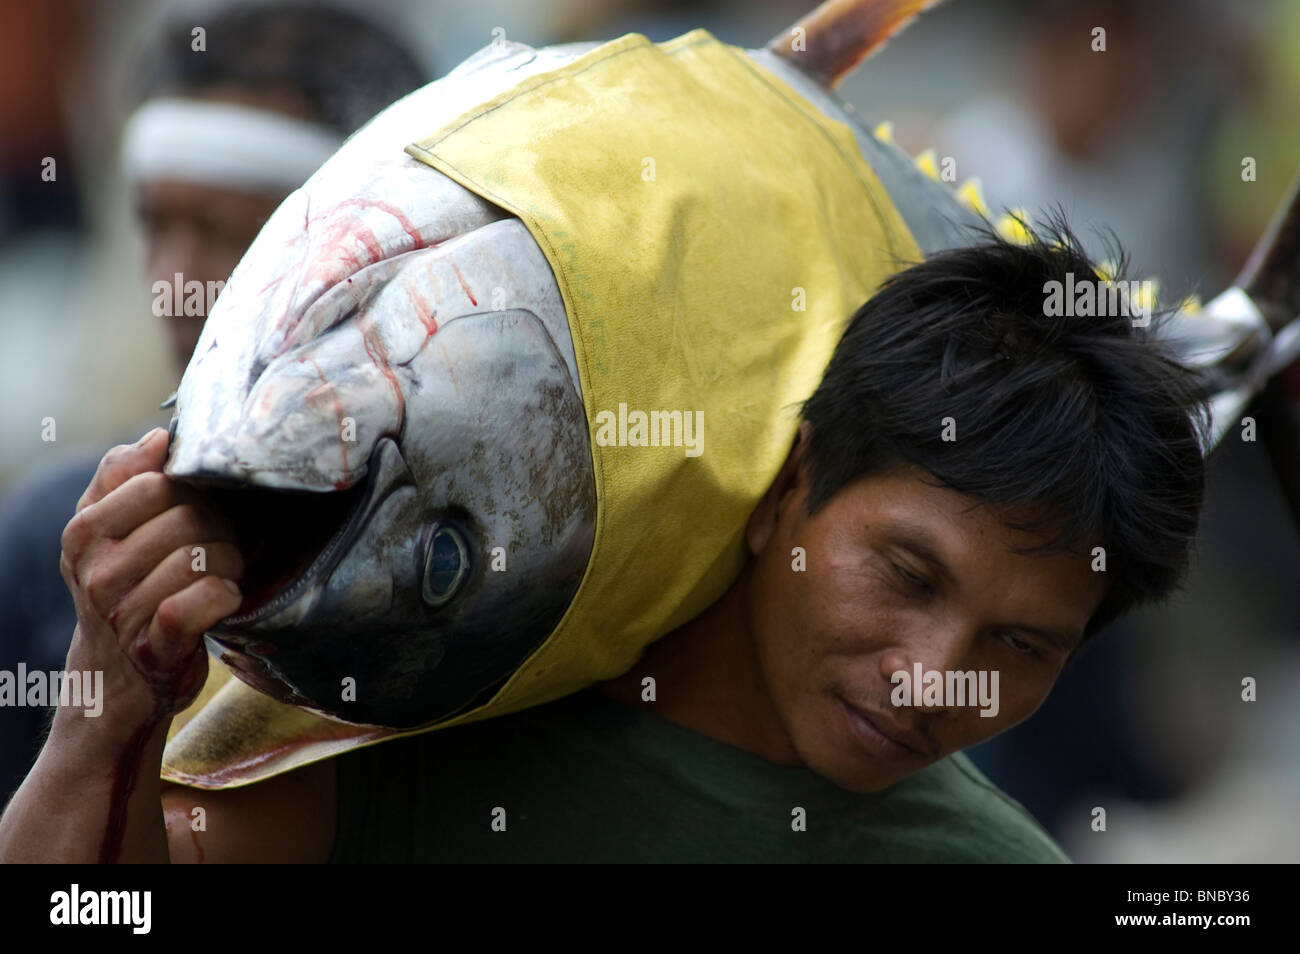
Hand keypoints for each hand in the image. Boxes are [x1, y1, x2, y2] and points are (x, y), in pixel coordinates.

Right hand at [56, 427, 243, 747]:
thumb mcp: (111, 531)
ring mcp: (123, 613)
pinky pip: (204, 599)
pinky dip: (226, 595)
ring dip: (229, 564)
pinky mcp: (157, 647)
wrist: (116, 679)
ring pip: (203, 556)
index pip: (156, 482)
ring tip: (223, 575)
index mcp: (85, 533)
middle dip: (219, 529)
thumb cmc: (127, 592)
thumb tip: (157, 436)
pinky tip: (225, 600)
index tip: (199, 511)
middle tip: (219, 548)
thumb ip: (125, 477)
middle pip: (188, 518)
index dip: (192, 491)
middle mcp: (97, 571)